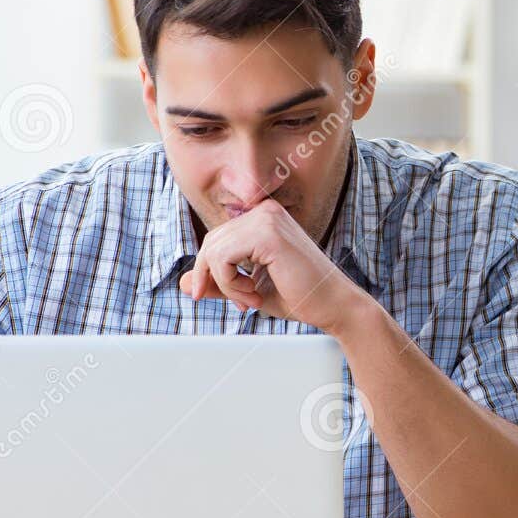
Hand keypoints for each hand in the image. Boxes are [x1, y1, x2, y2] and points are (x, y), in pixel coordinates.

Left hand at [179, 200, 372, 334]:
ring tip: (252, 299)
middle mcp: (264, 211)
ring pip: (213, 252)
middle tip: (243, 304)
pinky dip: (230, 284)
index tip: (233, 298)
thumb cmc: (300, 297)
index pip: (217, 239)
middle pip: (210, 243)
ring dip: (226, 285)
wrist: (334, 306)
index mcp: (263, 217)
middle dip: (215, 279)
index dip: (213, 272)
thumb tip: (183, 282)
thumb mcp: (249, 289)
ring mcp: (266, 219)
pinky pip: (222, 258)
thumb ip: (218, 284)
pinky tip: (255, 294)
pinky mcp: (267, 234)